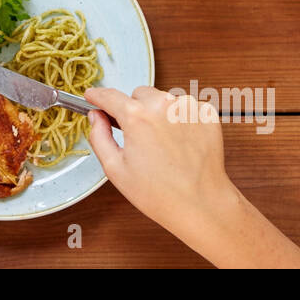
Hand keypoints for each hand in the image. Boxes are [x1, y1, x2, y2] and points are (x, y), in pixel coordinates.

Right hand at [86, 86, 299, 267]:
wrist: (202, 205)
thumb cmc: (160, 193)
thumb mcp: (116, 170)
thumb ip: (99, 137)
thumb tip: (96, 117)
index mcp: (137, 116)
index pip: (109, 95)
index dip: (96, 96)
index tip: (92, 97)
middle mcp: (163, 104)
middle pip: (139, 95)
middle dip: (135, 110)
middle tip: (139, 138)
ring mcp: (188, 107)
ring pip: (164, 100)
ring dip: (159, 114)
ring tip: (164, 145)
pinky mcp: (207, 114)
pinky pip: (185, 108)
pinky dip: (180, 120)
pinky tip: (181, 144)